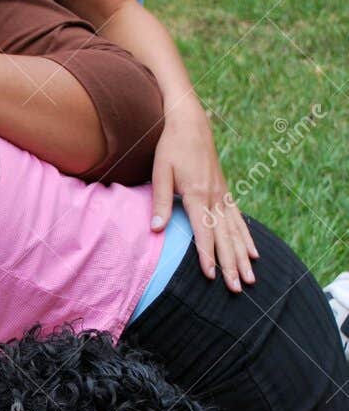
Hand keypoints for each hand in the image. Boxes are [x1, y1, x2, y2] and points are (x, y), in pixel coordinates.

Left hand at [151, 100, 257, 293]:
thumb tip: (156, 228)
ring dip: (243, 256)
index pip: (204, 232)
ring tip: (251, 278)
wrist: (190, 123)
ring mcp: (223, 194)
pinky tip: (254, 252)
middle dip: (231, 264)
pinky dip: (247, 237)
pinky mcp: (225, 192)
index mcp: (197, 194)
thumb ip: (160, 201)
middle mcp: (215, 197)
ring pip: (236, 231)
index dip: (208, 255)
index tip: (212, 276)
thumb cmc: (171, 148)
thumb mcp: (160, 172)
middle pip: (225, 237)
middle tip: (237, 287)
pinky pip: (239, 219)